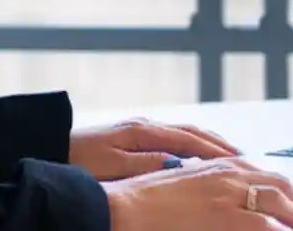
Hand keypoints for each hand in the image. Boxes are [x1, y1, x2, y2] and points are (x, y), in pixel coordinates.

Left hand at [69, 118, 240, 180]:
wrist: (48, 146)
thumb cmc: (77, 161)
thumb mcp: (113, 166)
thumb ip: (147, 164)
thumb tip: (180, 162)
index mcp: (142, 131)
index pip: (190, 139)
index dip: (216, 150)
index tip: (239, 160)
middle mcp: (143, 125)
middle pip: (191, 131)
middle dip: (218, 143)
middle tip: (243, 156)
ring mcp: (137, 128)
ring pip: (182, 132)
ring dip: (206, 142)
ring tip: (227, 154)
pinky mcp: (130, 134)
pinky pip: (170, 136)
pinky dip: (190, 143)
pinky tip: (194, 153)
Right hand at [103, 157, 292, 230]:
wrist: (123, 208)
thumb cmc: (147, 202)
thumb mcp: (188, 187)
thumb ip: (215, 191)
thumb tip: (235, 204)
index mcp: (219, 164)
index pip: (269, 175)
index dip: (292, 193)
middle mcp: (227, 173)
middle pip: (281, 185)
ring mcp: (226, 193)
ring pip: (279, 204)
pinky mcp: (221, 215)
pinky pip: (264, 225)